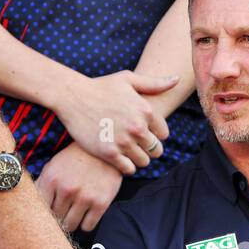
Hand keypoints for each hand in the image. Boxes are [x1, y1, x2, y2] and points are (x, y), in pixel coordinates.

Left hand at [38, 143, 122, 232]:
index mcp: (51, 179)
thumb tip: (29, 207)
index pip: (40, 209)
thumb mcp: (53, 166)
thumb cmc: (75, 160)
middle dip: (58, 217)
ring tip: (74, 213)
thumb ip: (40, 185)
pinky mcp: (101, 203)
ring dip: (71, 222)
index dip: (43, 214)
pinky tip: (87, 214)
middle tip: (64, 211)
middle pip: (55, 218)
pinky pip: (87, 227)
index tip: (48, 213)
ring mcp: (85, 197)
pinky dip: (86, 223)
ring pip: (70, 225)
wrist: (105, 149)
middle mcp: (67, 189)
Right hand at [54, 69, 174, 174]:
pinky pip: (129, 169)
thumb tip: (176, 80)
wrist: (72, 96)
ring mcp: (123, 142)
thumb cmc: (100, 86)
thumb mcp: (128, 79)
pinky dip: (127, 166)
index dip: (156, 135)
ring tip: (129, 152)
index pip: (164, 134)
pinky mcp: (109, 153)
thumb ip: (154, 83)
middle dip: (149, 148)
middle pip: (156, 150)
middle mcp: (137, 127)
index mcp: (146, 111)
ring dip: (139, 158)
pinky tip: (120, 159)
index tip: (145, 133)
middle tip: (137, 145)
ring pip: (144, 161)